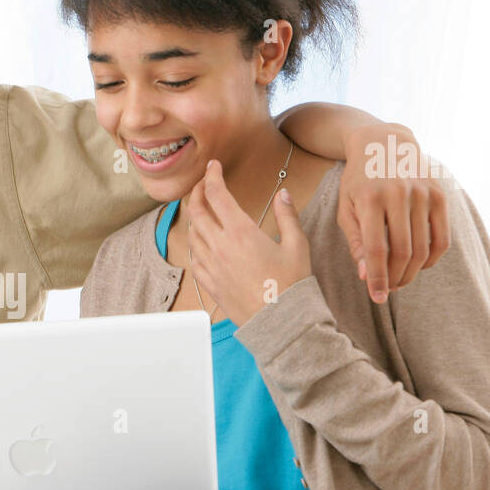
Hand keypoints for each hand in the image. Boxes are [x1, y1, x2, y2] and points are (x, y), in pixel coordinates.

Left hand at [184, 159, 311, 327]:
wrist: (281, 322)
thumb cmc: (292, 284)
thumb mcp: (297, 245)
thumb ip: (288, 216)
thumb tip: (283, 194)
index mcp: (241, 232)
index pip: (217, 195)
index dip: (212, 176)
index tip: (213, 167)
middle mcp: (220, 247)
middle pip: (196, 212)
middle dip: (197, 193)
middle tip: (203, 185)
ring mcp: (212, 266)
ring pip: (192, 234)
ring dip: (194, 218)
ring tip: (201, 211)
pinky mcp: (210, 284)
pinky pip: (194, 258)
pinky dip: (194, 244)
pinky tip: (201, 243)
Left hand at [339, 124, 450, 302]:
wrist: (384, 144)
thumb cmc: (358, 182)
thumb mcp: (347, 208)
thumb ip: (356, 242)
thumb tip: (365, 275)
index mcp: (370, 199)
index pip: (376, 250)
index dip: (377, 278)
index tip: (377, 297)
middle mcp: (399, 195)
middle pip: (402, 252)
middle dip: (395, 278)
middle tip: (388, 289)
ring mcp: (423, 193)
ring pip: (423, 249)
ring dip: (411, 272)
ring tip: (399, 280)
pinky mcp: (440, 195)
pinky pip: (442, 238)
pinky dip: (432, 258)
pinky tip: (419, 265)